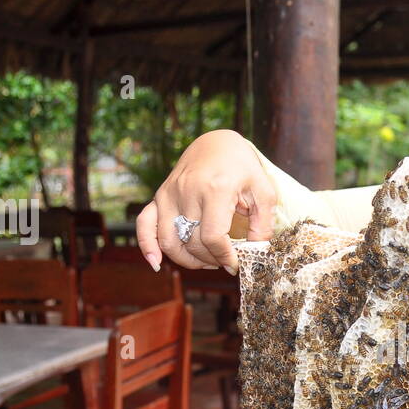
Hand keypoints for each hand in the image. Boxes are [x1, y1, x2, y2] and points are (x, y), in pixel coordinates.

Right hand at [135, 129, 277, 274]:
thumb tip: (256, 253)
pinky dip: (148, 246)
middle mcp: (188, 191)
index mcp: (215, 189)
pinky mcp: (160, 196)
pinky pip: (145, 224)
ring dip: (187, 260)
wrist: (217, 143)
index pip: (213, 237)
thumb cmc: (242, 168)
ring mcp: (170, 193)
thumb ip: (263, 224)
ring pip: (169, 241)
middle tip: (225, 260)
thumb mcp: (263, 192)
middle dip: (211, 260)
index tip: (236, 264)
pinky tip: (157, 263)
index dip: (225, 257)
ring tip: (206, 262)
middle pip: (193, 242)